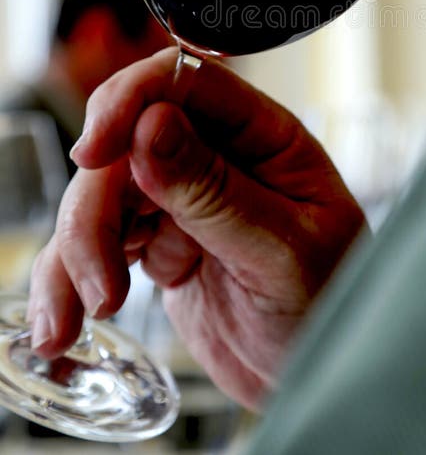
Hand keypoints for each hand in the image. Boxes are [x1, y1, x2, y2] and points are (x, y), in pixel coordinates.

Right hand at [27, 48, 365, 409]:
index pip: (187, 82)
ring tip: (81, 316)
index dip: (129, 100)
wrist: (320, 375)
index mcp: (263, 136)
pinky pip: (97, 240)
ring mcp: (184, 197)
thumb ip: (216, 192)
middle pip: (126, 142)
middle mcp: (219, 155)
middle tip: (100, 278)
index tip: (94, 151)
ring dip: (77, 250)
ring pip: (102, 191)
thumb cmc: (329, 303)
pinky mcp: (158, 241)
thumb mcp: (283, 252)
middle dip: (95, 206)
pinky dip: (68, 276)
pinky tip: (63, 322)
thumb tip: (149, 126)